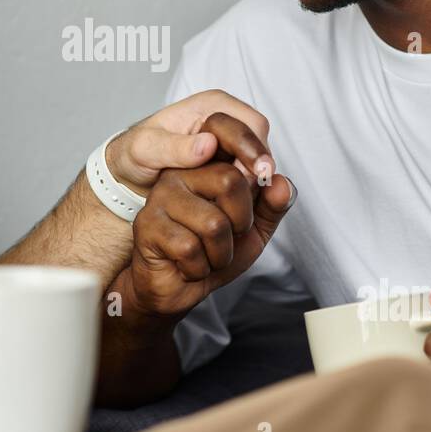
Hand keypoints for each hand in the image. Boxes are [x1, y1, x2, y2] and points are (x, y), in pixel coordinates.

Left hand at [103, 89, 274, 194]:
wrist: (131, 169)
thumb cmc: (136, 153)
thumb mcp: (146, 149)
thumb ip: (176, 147)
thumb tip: (209, 145)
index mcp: (210, 105)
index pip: (248, 124)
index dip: (255, 151)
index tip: (256, 176)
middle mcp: (225, 116)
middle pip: (258, 140)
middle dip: (256, 167)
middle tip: (245, 195)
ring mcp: (229, 137)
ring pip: (257, 157)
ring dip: (252, 178)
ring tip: (238, 201)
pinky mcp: (230, 157)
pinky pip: (248, 170)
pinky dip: (246, 185)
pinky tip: (235, 201)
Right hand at [113, 110, 295, 320]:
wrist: (177, 288)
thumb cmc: (210, 253)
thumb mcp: (252, 231)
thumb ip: (270, 207)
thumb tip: (282, 183)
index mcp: (205, 167)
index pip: (234, 143)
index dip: (256, 156)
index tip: (266, 173)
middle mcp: (180, 173)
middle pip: (230, 181)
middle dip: (241, 223)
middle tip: (227, 237)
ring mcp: (161, 197)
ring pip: (214, 223)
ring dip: (220, 254)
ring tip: (206, 255)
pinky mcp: (148, 224)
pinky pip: (189, 248)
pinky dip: (199, 268)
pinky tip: (187, 265)